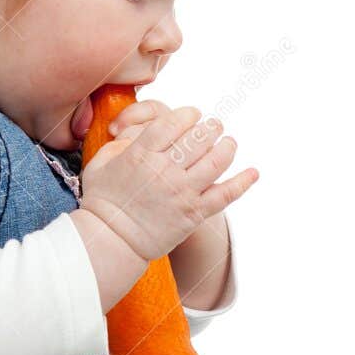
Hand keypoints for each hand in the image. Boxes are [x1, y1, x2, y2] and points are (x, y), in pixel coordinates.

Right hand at [78, 101, 256, 261]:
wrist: (112, 240)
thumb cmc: (103, 200)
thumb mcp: (101, 161)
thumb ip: (123, 141)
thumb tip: (143, 128)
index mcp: (141, 154)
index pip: (174, 123)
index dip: (188, 115)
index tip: (193, 115)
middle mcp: (165, 170)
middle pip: (199, 137)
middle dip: (211, 127)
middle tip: (214, 126)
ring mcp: (182, 192)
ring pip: (216, 160)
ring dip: (227, 147)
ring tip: (229, 143)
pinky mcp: (194, 213)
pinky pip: (226, 194)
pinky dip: (243, 182)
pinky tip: (253, 172)